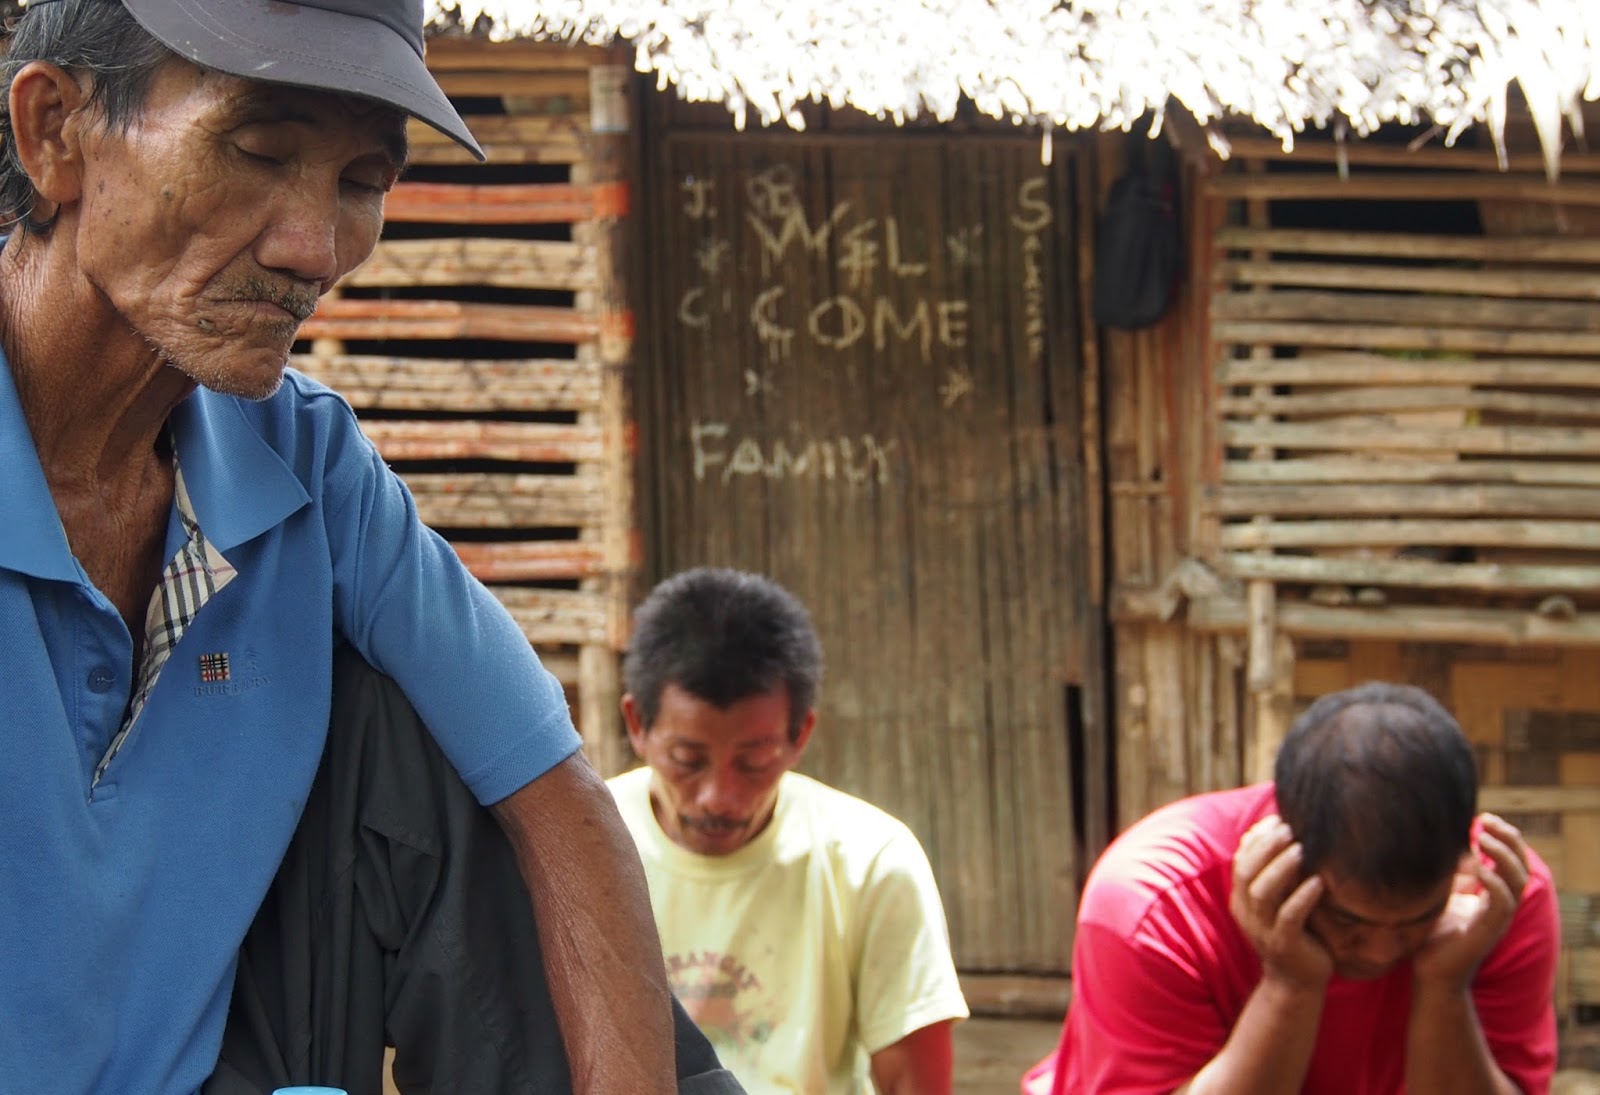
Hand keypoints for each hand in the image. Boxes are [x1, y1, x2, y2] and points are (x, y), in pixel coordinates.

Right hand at [1231, 815, 1333, 991]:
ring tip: (1301, 849)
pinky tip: (1318, 882)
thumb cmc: (1293, 936)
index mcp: (1241, 901)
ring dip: (1281, 868)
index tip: (1276, 820)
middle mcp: (1247, 913)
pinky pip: (1289, 918)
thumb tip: (1283, 838)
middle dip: (1266, 847)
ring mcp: (1262, 930)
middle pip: (1247, 872)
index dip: (1255, 839)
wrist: (1296, 984)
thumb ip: (1276, 877)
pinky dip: (1302, 897)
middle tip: (1289, 829)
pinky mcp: (1284, 945)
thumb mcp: (1278, 904)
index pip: (1240, 862)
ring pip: (1263, 892)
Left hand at [1411, 813, 1529, 992]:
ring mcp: (1497, 919)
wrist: (1430, 974)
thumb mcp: (1438, 897)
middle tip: (1488, 820)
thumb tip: (1438, 846)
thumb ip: (1445, 875)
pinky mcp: (1488, 932)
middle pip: (1521, 866)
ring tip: (1484, 837)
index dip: (1503, 837)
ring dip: (1504, 856)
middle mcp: (1500, 906)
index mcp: (1492, 896)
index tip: (1483, 817)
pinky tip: (1477, 865)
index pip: (1512, 861)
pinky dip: (1494, 882)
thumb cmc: (1431, 935)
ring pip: (1517, 882)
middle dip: (1509, 839)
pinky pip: (1503, 904)